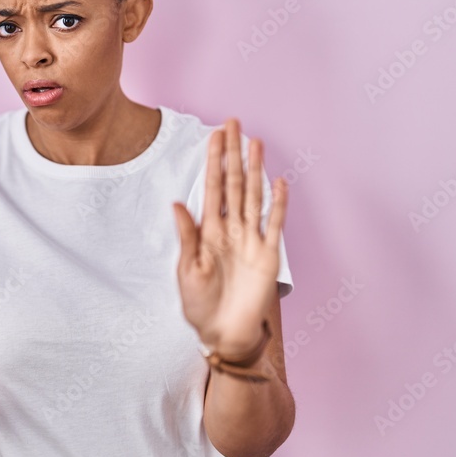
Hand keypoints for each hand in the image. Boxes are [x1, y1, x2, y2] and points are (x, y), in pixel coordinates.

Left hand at [171, 118, 286, 357]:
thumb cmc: (200, 304)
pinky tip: (278, 182)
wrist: (223, 333)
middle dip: (233, 154)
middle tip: (233, 123)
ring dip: (255, 169)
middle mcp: (231, 229)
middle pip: (234, 183)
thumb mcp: (186, 270)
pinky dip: (277, 204)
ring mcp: (251, 240)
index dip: (213, 161)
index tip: (213, 135)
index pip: (212, 188)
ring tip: (256, 143)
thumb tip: (176, 204)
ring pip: (254, 196)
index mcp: (209, 231)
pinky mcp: (268, 256)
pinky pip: (274, 224)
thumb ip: (187, 236)